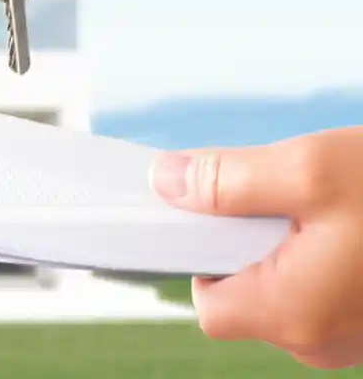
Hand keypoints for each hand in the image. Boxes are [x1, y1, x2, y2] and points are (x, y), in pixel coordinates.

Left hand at [150, 127, 362, 368]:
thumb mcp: (312, 169)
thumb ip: (227, 181)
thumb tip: (165, 183)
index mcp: (296, 314)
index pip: (208, 303)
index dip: (197, 253)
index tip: (203, 210)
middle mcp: (322, 341)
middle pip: (245, 293)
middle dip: (249, 240)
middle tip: (285, 194)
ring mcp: (354, 337)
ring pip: (286, 288)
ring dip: (291, 243)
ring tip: (333, 204)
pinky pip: (324, 288)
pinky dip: (323, 253)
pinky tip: (354, 220)